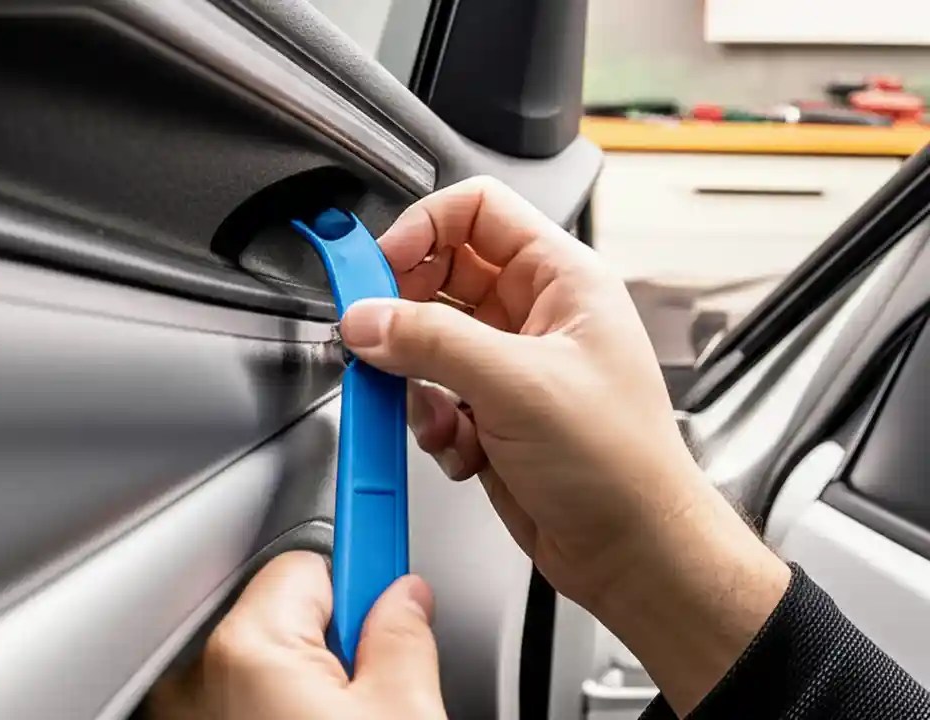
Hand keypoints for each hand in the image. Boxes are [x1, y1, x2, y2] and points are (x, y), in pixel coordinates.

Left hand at [146, 552, 445, 719]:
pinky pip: (265, 691)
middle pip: (297, 606)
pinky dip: (299, 698)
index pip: (315, 559)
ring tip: (358, 715)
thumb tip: (406, 596)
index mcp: (254, 648)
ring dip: (321, 671)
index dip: (363, 554)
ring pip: (283, 654)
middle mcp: (214, 677)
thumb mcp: (403, 712)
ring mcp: (210, 710)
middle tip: (382, 679)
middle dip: (343, 630)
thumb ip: (403, 636)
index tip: (375, 485)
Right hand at [339, 177, 788, 713]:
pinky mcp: (492, 414)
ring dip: (417, 382)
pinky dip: (434, 424)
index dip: (423, 228)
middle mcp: (535, 315)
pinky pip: (433, 397)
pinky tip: (463, 449)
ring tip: (438, 413)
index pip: (478, 211)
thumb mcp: (519, 385)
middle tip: (376, 340)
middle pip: (441, 278)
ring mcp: (510, 366)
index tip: (380, 267)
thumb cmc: (621, 466)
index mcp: (562, 280)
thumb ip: (432, 342)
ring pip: (427, 343)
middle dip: (404, 314)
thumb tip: (368, 319)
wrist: (633, 554)